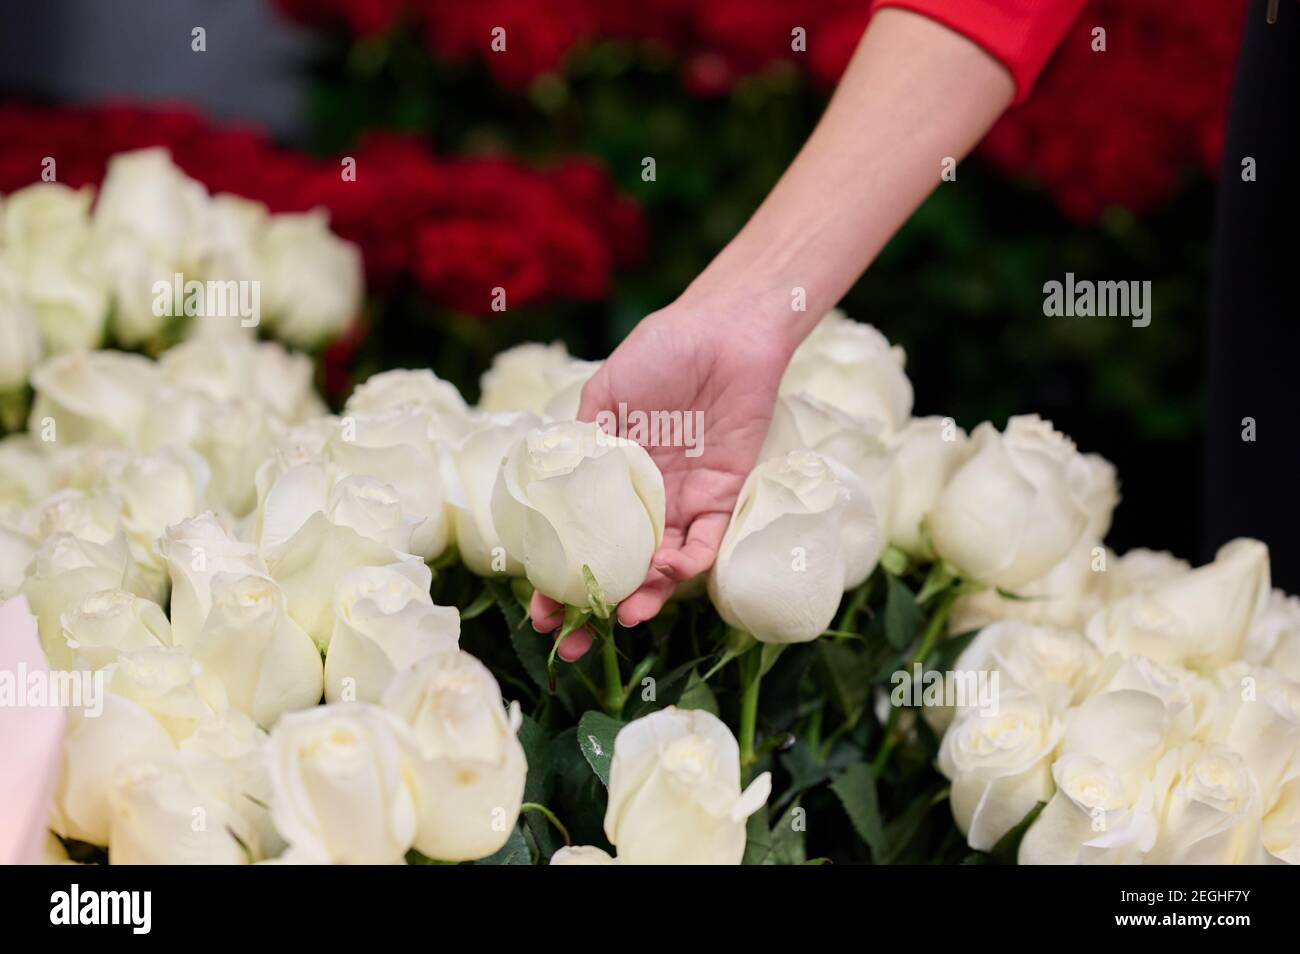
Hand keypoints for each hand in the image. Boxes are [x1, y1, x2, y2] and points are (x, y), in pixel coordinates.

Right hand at [530, 297, 795, 657]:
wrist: (722, 333)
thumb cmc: (660, 353)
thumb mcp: (606, 395)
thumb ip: (583, 443)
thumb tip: (551, 489)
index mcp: (612, 480)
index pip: (581, 541)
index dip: (558, 580)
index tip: (539, 612)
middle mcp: (646, 501)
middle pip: (619, 568)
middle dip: (596, 609)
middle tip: (573, 641)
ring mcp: (683, 502)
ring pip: (661, 567)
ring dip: (644, 597)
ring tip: (626, 616)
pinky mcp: (722, 497)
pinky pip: (705, 542)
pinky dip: (688, 563)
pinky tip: (668, 573)